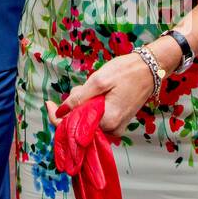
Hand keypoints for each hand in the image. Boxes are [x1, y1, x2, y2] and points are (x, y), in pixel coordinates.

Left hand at [58, 39, 179, 134]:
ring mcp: (116, 127)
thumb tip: (61, 112)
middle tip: (78, 88)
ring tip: (90, 88)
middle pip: (79, 125)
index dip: (57, 117)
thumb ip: (79, 98)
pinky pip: (97, 119)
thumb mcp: (98, 81)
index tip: (48, 104)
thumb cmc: (126, 72)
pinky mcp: (118, 122)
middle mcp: (112, 130)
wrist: (149, 69)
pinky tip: (95, 93)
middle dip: (72, 107)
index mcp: (107, 121)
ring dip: (82, 106)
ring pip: (87, 121)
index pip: (73, 128)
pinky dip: (90, 108)